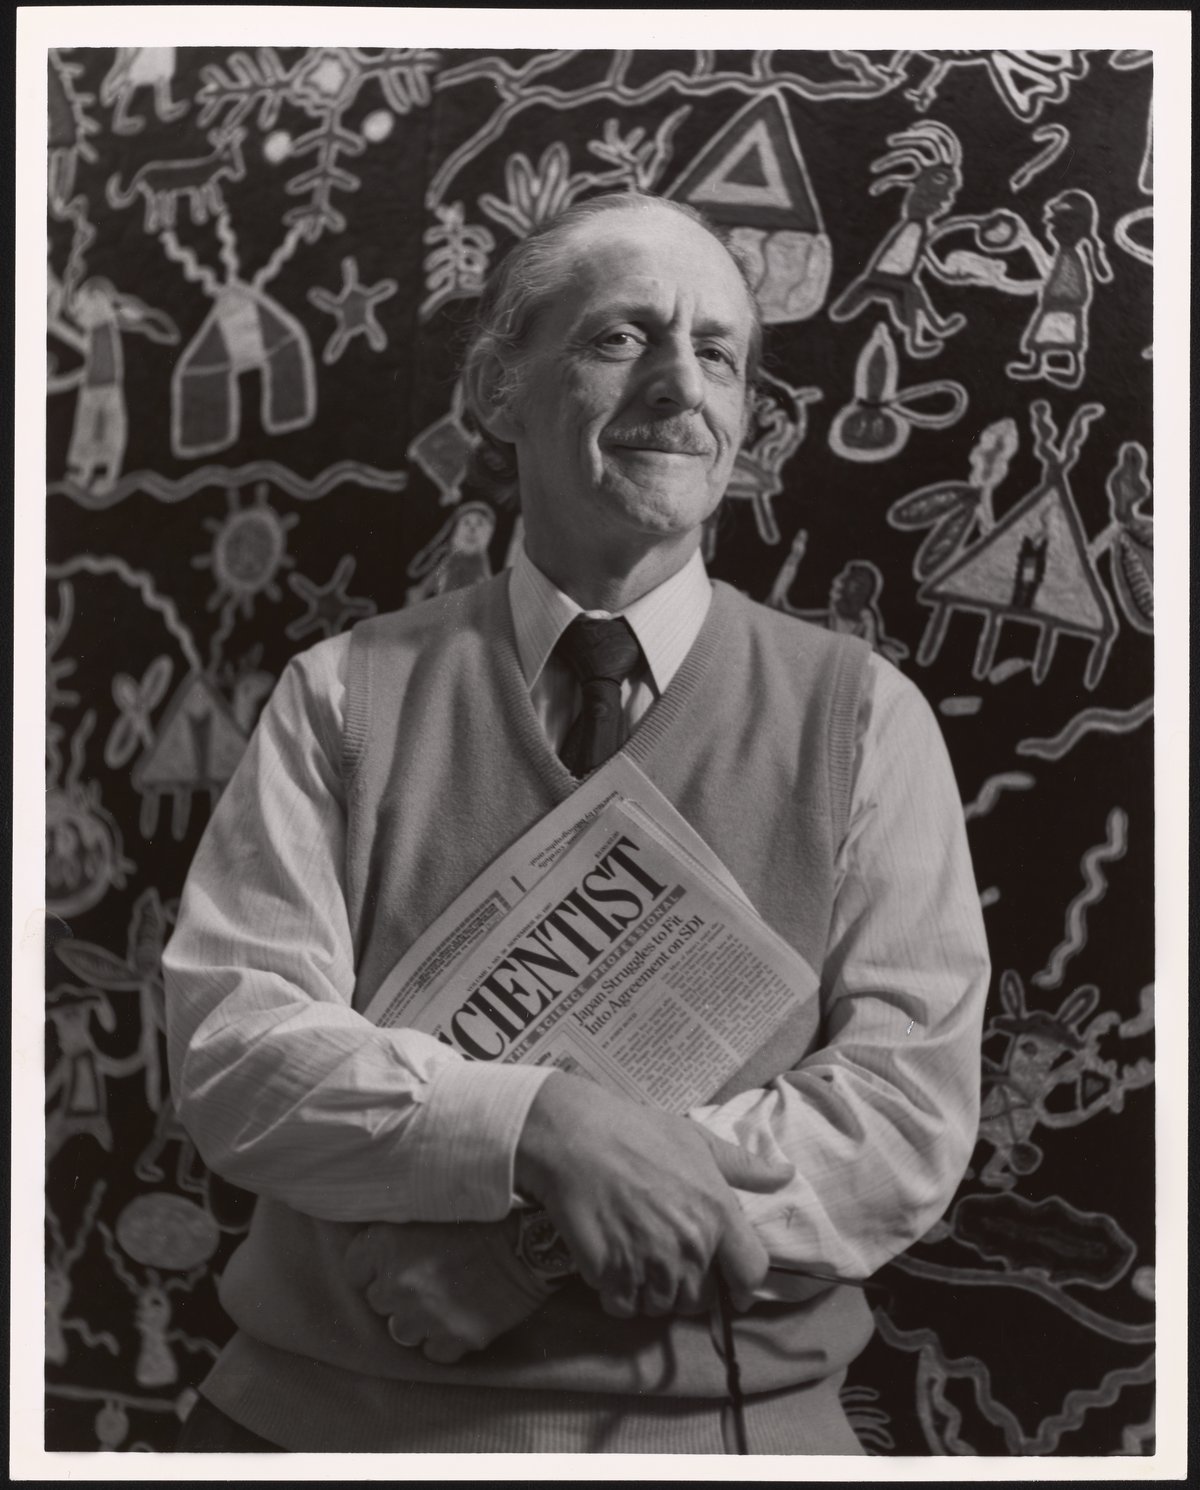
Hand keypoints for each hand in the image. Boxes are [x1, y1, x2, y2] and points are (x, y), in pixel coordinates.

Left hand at [343, 1217, 556, 1363]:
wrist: (528, 1242)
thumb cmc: (482, 1219)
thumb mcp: (430, 1208)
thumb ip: (396, 1230)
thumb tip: (373, 1244)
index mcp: (387, 1243)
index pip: (353, 1269)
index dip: (372, 1267)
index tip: (390, 1263)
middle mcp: (398, 1282)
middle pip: (378, 1301)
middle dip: (397, 1293)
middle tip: (427, 1276)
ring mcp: (425, 1315)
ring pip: (402, 1331)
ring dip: (418, 1319)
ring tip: (444, 1298)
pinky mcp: (453, 1339)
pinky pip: (433, 1351)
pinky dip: (444, 1338)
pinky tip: (462, 1315)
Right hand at [514, 1073, 793, 1319]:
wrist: (576, 1137)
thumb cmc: (639, 1133)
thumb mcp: (698, 1140)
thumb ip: (745, 1167)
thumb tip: (787, 1174)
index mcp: (718, 1213)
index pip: (751, 1273)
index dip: (744, 1286)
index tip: (733, 1289)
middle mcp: (690, 1246)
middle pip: (700, 1299)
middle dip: (687, 1286)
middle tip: (666, 1259)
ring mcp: (650, 1263)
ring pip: (661, 1306)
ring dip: (651, 1293)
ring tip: (637, 1259)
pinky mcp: (611, 1274)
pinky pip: (623, 1306)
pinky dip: (618, 1295)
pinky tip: (612, 1266)